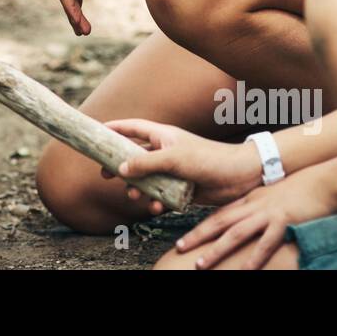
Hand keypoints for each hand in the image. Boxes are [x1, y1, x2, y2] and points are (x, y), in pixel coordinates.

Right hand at [104, 118, 261, 207]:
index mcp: (162, 136)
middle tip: (105, 175)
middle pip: (134, 156)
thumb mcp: (174, 158)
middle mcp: (165, 151)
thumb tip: (120, 169)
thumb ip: (145, 162)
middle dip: (119, 166)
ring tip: (136, 196)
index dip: (115, 127)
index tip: (97, 130)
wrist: (239, 177)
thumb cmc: (208, 159)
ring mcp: (171, 170)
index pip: (133, 127)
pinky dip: (154, 202)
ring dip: (137, 189)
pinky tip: (156, 208)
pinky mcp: (179, 188)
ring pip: (145, 179)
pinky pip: (159, 195)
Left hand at [171, 165, 336, 268]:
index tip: (185, 237)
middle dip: (198, 235)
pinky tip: (243, 271)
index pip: (220, 213)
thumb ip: (259, 206)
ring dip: (216, 250)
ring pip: (235, 233)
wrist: (323, 182)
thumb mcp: (273, 195)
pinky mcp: (283, 222)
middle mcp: (254, 206)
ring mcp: (267, 214)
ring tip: (200, 264)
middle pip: (220, 222)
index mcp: (250, 199)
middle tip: (180, 247)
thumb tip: (248, 220)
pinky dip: (253, 258)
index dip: (201, 225)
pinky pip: (265, 243)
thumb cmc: (302, 189)